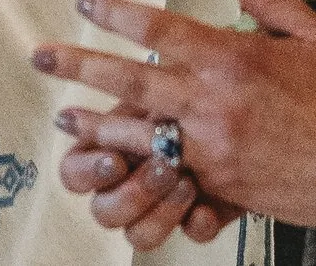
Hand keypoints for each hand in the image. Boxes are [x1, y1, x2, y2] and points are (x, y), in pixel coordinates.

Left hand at [32, 0, 315, 230]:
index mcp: (232, 57)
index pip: (159, 28)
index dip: (117, 13)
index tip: (86, 2)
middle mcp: (211, 102)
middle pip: (130, 81)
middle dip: (79, 66)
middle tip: (39, 55)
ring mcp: (210, 149)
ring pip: (136, 134)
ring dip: (95, 124)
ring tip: (63, 117)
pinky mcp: (220, 186)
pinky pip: (167, 178)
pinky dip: (138, 170)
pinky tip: (115, 167)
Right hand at [56, 102, 244, 247]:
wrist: (242, 103)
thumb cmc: (188, 85)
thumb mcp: (157, 81)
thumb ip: (126, 98)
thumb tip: (76, 110)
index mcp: (106, 150)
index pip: (73, 173)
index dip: (88, 173)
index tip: (114, 160)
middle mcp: (126, 184)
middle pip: (104, 212)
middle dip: (131, 195)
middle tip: (162, 168)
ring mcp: (160, 206)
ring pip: (139, 235)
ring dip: (160, 213)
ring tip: (188, 183)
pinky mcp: (198, 218)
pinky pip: (192, 235)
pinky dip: (199, 224)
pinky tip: (209, 209)